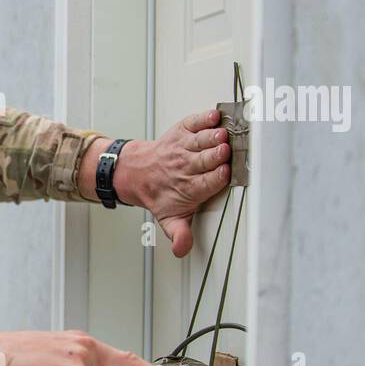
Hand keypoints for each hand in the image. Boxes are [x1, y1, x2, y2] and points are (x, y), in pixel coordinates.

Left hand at [119, 109, 230, 257]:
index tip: (227, 173)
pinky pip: (194, 123)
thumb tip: (181, 249)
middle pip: (205, 159)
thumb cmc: (161, 193)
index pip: (207, 182)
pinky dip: (204, 117)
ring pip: (200, 140)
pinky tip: (214, 116)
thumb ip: (179, 234)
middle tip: (225, 152)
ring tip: (221, 134)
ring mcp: (183, 147)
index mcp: (188, 188)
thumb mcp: (169, 218)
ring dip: (211, 136)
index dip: (217, 177)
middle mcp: (186, 166)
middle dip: (216, 155)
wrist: (137, 173)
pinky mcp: (181, 131)